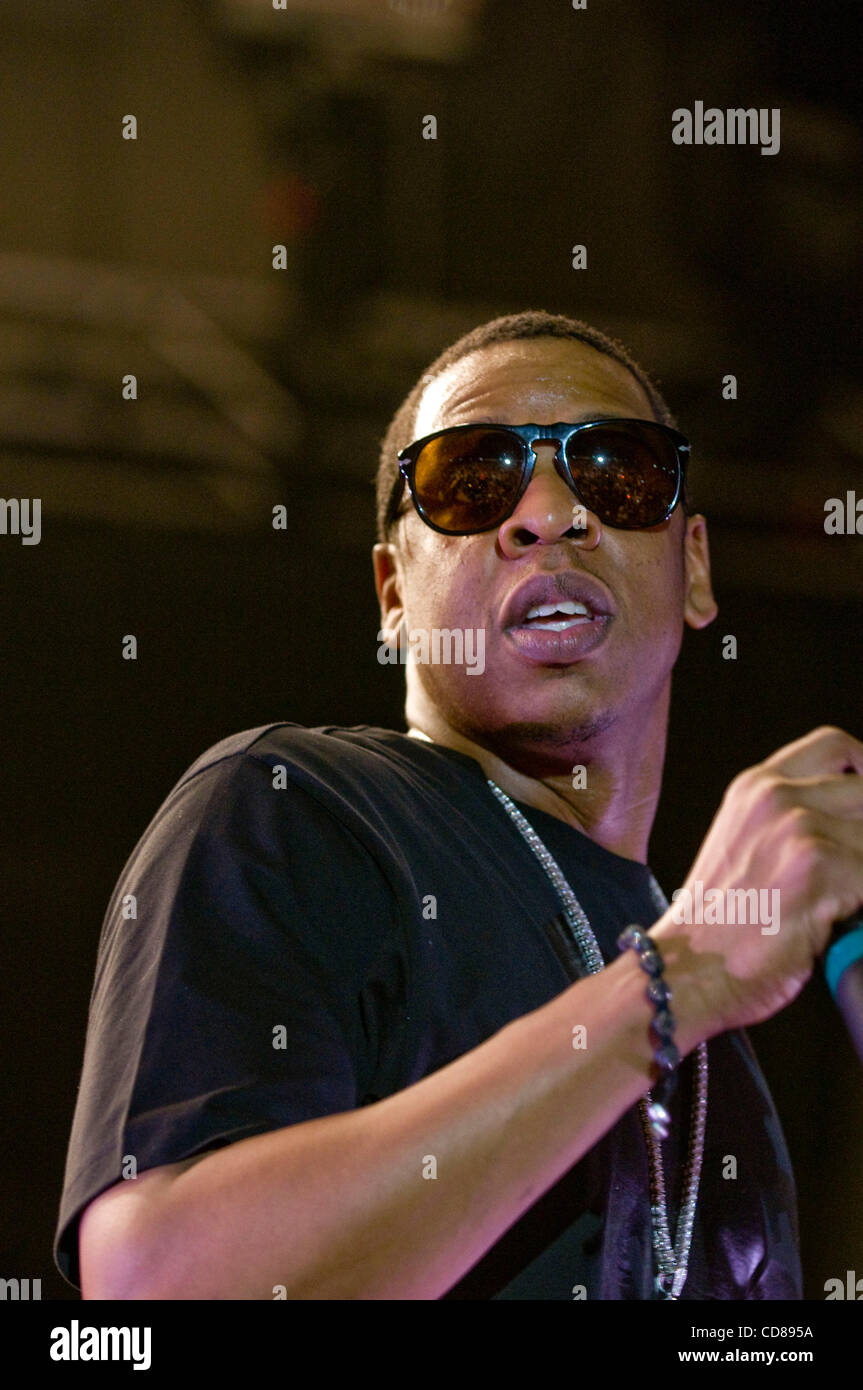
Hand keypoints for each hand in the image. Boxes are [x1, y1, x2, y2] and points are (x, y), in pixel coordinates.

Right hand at [651, 726, 862, 1041]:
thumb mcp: (745, 845)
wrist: (685, 970)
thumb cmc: (716, 926)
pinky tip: (833, 919)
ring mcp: (798, 828)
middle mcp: (776, 796)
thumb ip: (793, 819)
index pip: (836, 746)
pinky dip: (860, 904)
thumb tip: (854, 826)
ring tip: (840, 900)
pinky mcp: (820, 867)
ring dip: (862, 872)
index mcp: (755, 786)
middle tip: (851, 867)